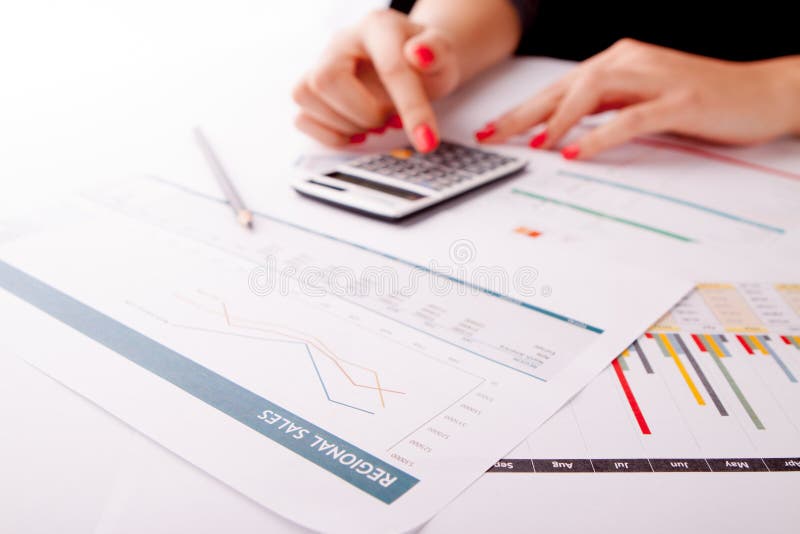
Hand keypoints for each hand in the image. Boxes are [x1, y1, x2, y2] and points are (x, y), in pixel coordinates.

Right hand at [292, 9, 460, 151]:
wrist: (412, 62)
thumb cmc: (425, 61)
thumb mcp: (443, 55)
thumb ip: (437, 52)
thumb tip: (420, 54)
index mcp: (377, 26)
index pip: (390, 68)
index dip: (411, 108)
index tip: (427, 141)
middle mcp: (341, 42)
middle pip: (326, 79)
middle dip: (363, 113)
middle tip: (389, 119)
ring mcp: (320, 66)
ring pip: (306, 96)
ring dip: (347, 125)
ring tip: (374, 122)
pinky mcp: (312, 92)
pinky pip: (302, 118)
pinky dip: (329, 135)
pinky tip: (354, 132)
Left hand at [475, 39, 799, 159]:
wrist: (763, 93)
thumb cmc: (701, 101)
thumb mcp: (642, 101)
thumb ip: (606, 108)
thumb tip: (561, 133)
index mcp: (619, 63)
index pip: (560, 86)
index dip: (522, 108)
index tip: (491, 129)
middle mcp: (631, 62)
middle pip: (565, 87)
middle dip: (522, 114)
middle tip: (490, 137)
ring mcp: (656, 78)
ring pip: (593, 92)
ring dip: (557, 121)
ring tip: (530, 145)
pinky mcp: (680, 100)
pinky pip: (631, 117)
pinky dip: (600, 134)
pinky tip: (576, 151)